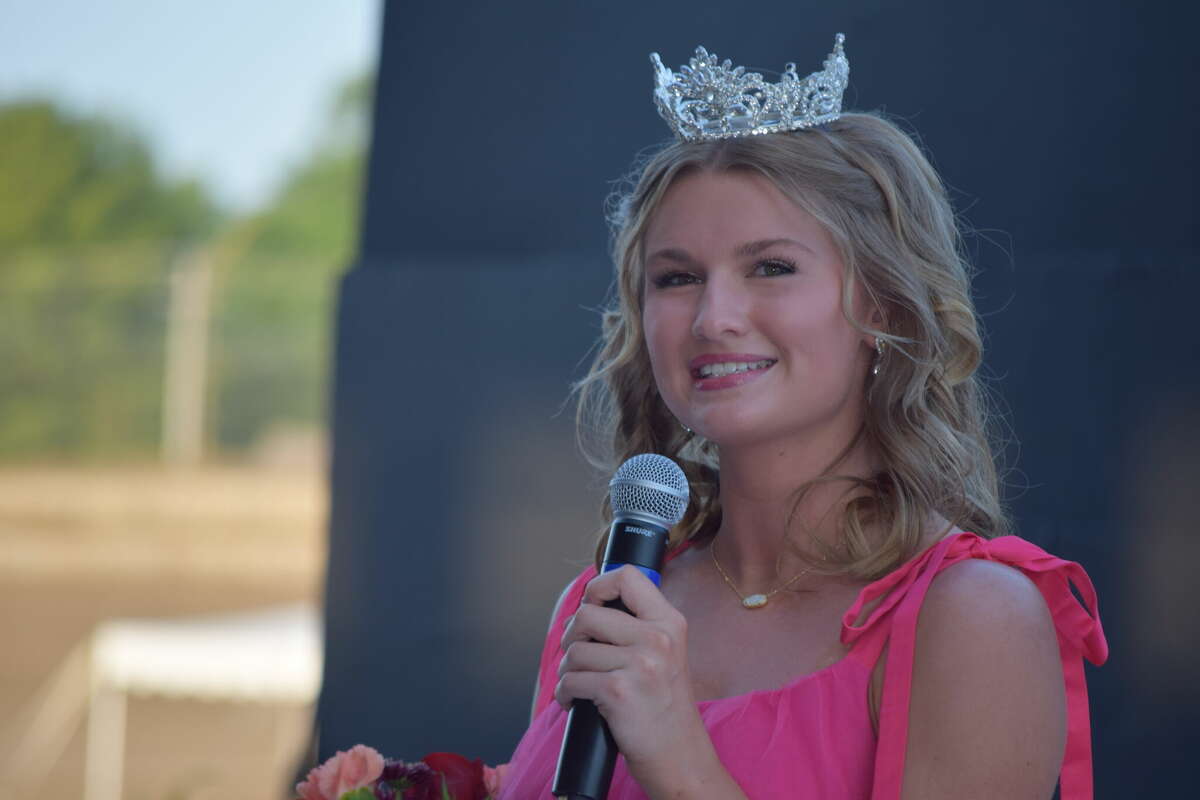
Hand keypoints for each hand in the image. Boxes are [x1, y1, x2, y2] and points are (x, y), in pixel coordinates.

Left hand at [554, 565, 717, 796]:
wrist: (679, 755)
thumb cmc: (664, 706)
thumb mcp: (665, 654)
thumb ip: (638, 626)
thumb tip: (592, 603)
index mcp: (670, 622)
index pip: (628, 576)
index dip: (598, 586)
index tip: (591, 604)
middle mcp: (658, 638)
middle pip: (588, 613)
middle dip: (571, 635)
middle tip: (578, 653)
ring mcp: (640, 664)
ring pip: (575, 650)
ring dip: (567, 669)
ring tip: (579, 682)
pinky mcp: (619, 692)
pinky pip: (570, 680)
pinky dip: (564, 693)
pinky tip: (574, 701)